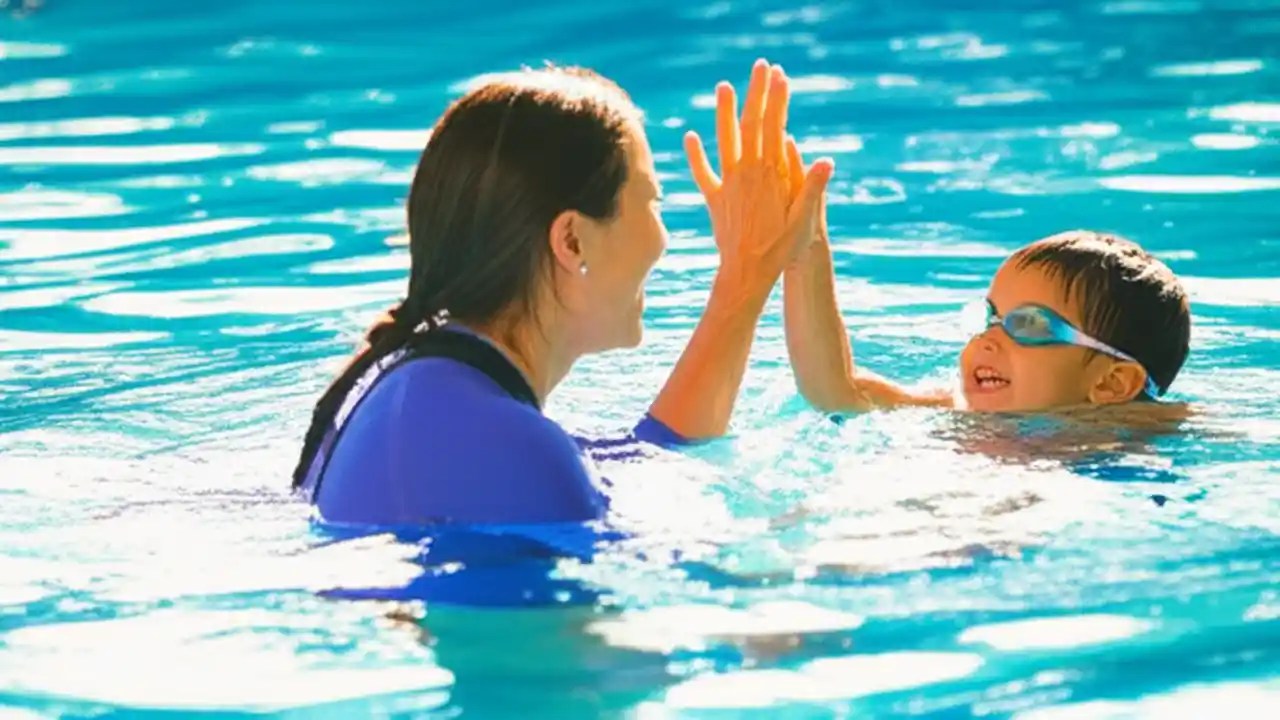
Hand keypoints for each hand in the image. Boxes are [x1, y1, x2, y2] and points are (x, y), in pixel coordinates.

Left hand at [684, 59, 833, 292]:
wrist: (746, 273)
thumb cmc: (780, 250)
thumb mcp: (803, 220)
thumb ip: (812, 189)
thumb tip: (827, 161)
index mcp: (769, 175)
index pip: (774, 127)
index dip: (777, 100)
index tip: (780, 76)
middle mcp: (746, 173)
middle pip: (750, 125)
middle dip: (756, 93)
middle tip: (760, 66)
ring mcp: (727, 184)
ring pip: (724, 141)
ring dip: (724, 112)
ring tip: (724, 86)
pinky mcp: (714, 199)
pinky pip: (702, 173)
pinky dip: (696, 155)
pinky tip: (690, 136)